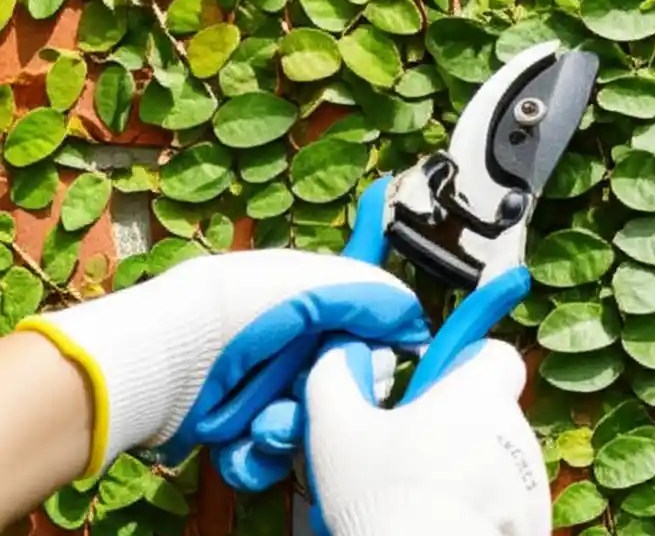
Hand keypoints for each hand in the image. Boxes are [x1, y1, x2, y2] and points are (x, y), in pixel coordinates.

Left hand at [15, 248, 427, 478]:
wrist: (149, 369)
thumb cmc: (223, 314)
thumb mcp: (303, 285)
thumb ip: (369, 295)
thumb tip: (415, 324)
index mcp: (305, 301)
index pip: (363, 326)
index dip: (374, 348)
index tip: (374, 363)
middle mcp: (287, 344)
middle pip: (344, 382)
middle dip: (332, 396)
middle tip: (308, 396)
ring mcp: (261, 389)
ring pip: (312, 423)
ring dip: (294, 431)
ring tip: (266, 428)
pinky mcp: (236, 430)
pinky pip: (271, 456)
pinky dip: (260, 458)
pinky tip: (245, 446)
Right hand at [301, 338, 549, 535]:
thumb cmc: (381, 493)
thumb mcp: (336, 431)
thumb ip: (335, 377)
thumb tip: (341, 353)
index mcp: (479, 394)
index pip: (498, 357)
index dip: (468, 367)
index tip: (434, 393)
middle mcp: (517, 431)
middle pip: (493, 415)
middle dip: (461, 431)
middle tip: (413, 459)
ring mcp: (531, 481)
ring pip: (501, 464)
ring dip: (473, 474)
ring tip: (426, 502)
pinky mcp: (535, 522)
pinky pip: (511, 508)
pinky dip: (486, 514)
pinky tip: (446, 527)